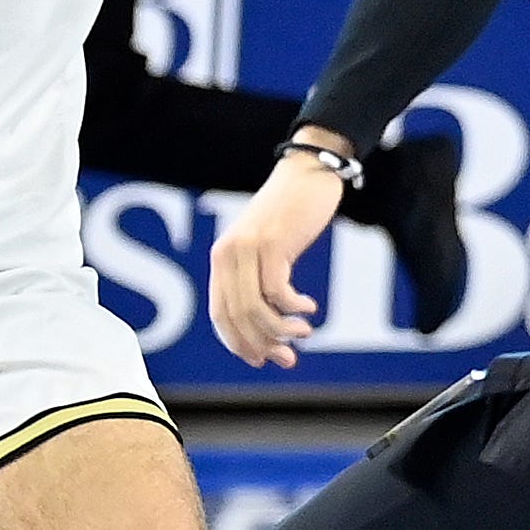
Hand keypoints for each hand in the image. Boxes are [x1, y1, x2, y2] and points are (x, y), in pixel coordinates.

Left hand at [207, 158, 340, 365]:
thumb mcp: (267, 246)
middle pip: (237, 317)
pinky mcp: (273, 243)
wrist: (308, 170)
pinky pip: (278, 291)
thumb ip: (259, 276)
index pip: (221, 315)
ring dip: (281, 331)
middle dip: (262, 345)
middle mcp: (229, 254)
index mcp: (223, 258)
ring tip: (304, 333)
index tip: (262, 360)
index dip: (239, 343)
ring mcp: (249, 248)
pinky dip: (294, 307)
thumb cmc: (291, 211)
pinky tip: (309, 307)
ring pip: (255, 309)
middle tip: (288, 358)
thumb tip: (271, 325)